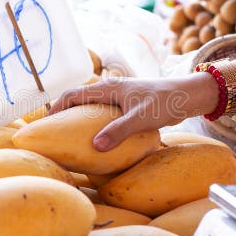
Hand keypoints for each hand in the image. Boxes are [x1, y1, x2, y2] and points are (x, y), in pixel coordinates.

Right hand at [50, 73, 217, 151]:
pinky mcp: (128, 107)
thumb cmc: (167, 102)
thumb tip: (95, 146)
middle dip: (63, 115)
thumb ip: (118, 131)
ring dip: (79, 121)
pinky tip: (98, 142)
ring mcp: (119, 99)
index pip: (73, 95)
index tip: (46, 125)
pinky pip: (104, 115)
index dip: (56, 108)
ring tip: (71, 140)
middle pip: (78, 101)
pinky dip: (95, 126)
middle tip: (54, 135)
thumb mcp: (142, 117)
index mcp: (108, 88)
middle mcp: (110, 91)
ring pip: (91, 108)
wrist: (189, 96)